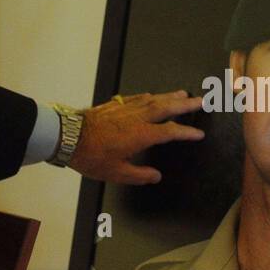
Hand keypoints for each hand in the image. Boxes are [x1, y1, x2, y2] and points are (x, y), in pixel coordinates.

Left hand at [68, 89, 204, 184]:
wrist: (68, 136)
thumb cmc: (91, 155)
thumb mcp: (116, 173)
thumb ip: (138, 175)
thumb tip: (155, 176)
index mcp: (141, 135)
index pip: (170, 131)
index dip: (186, 132)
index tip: (198, 133)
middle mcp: (137, 118)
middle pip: (167, 107)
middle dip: (185, 104)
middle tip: (201, 100)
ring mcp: (126, 108)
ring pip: (154, 99)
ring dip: (170, 96)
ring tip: (182, 93)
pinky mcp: (115, 104)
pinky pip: (137, 97)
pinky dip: (149, 95)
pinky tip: (152, 95)